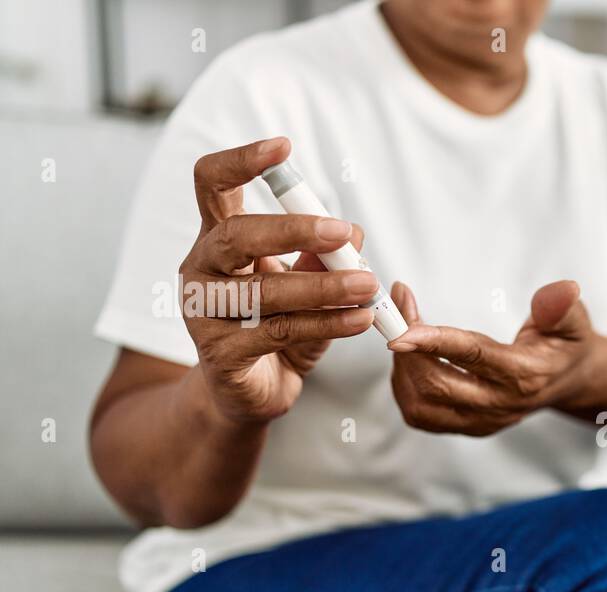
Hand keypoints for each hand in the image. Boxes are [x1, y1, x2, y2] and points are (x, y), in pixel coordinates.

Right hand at [180, 137, 377, 424]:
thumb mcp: (305, 285)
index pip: (211, 184)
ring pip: (264, 291)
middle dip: (293, 229)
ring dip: (324, 287)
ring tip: (369, 285)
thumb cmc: (276, 327)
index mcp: (216, 239)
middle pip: (235, 234)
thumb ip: (322, 256)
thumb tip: (354, 233)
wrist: (250, 392)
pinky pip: (280, 332)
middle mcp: (201, 269)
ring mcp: (204, 313)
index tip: (284, 147)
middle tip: (343, 232)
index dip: (242, 161)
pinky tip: (360, 319)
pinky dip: (327, 324)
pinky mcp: (222, 355)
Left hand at [388, 279, 596, 435]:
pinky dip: (405, 388)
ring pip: (421, 405)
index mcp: (524, 375)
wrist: (568, 381)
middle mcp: (500, 404)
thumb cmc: (565, 346)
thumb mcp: (573, 322)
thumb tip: (563, 289)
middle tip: (397, 310)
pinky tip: (410, 360)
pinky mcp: (468, 427)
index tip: (402, 330)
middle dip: (409, 347)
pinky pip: (421, 417)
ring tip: (405, 334)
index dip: (434, 342)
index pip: (473, 357)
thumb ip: (560, 307)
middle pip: (437, 385)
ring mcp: (482, 421)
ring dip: (403, 368)